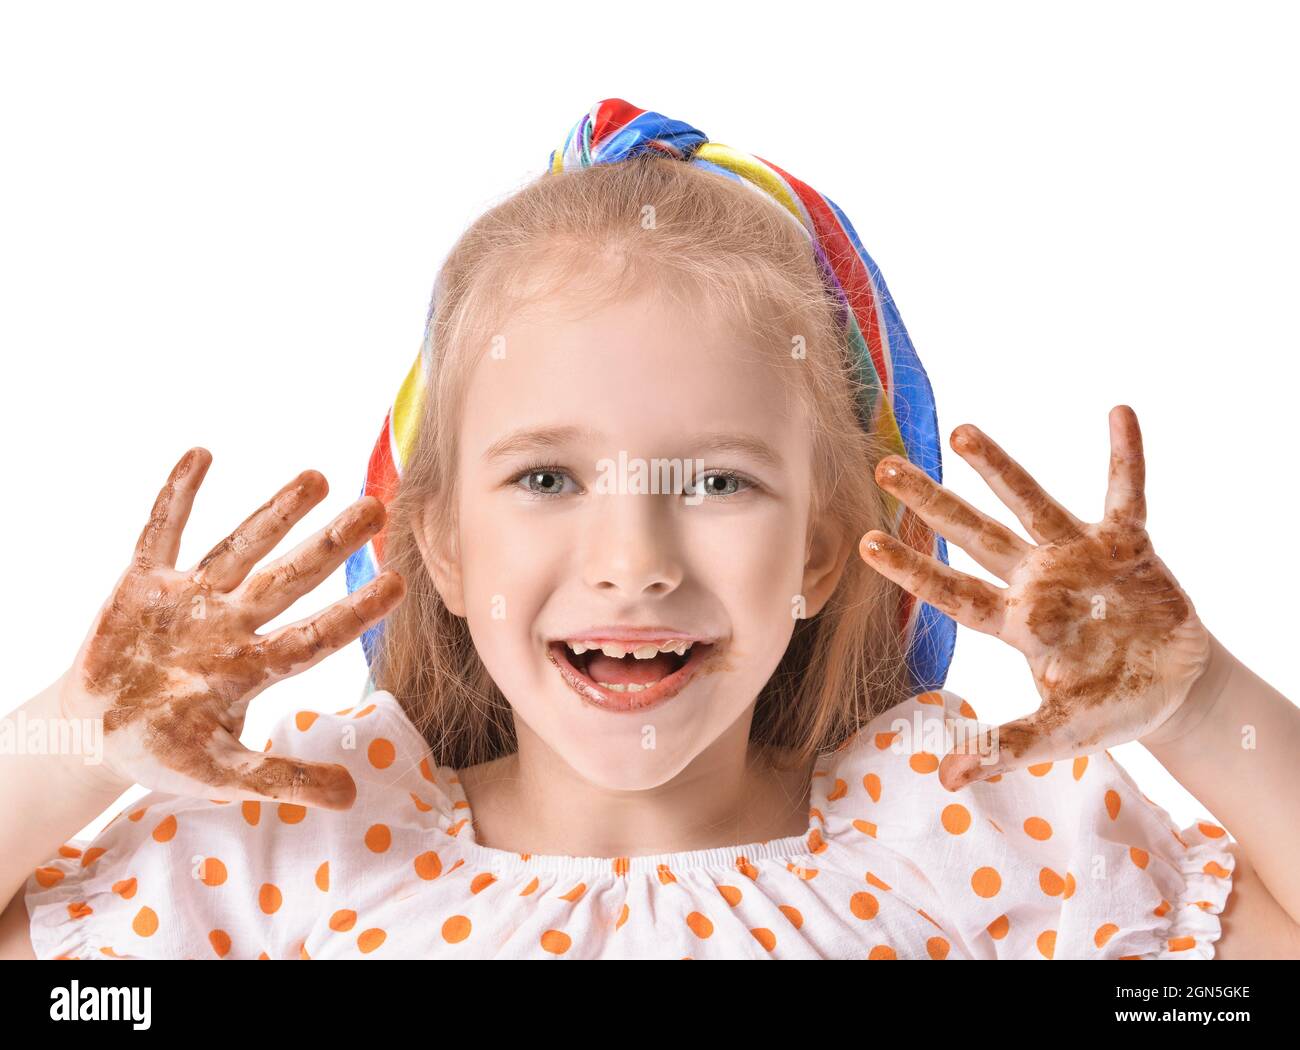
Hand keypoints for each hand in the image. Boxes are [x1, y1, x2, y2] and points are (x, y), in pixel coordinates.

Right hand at [59, 448, 404, 808]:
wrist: (94, 735)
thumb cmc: (164, 750)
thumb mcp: (221, 773)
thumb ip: (282, 780)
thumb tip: (352, 799)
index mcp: (253, 667)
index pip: (315, 634)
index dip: (353, 611)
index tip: (398, 582)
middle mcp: (232, 624)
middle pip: (288, 578)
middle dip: (329, 545)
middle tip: (375, 508)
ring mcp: (190, 600)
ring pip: (239, 548)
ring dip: (273, 513)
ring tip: (316, 477)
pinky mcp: (143, 583)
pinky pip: (162, 531)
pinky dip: (177, 495)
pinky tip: (202, 455)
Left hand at [858, 405, 1211, 790]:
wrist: (1172, 688)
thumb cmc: (1108, 706)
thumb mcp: (1062, 732)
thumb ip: (1010, 746)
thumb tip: (953, 778)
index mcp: (1015, 622)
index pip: (951, 592)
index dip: (911, 569)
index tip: (864, 541)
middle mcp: (1035, 580)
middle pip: (972, 533)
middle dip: (931, 502)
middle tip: (885, 463)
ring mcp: (1078, 557)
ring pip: (1031, 501)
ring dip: (999, 467)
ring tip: (962, 430)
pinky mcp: (1128, 545)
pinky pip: (1128, 493)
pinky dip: (1126, 456)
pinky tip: (1119, 414)